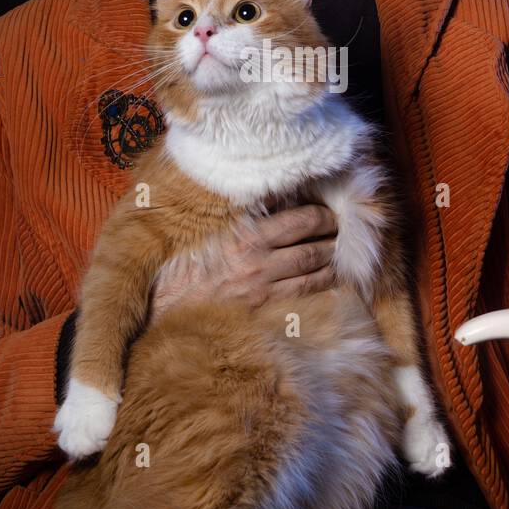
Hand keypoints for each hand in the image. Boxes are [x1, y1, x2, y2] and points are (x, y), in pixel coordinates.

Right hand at [151, 203, 337, 317]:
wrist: (163, 308)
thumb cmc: (181, 265)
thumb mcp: (206, 231)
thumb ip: (239, 214)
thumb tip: (270, 198)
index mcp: (244, 237)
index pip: (299, 221)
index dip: (321, 215)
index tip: (329, 211)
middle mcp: (258, 263)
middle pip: (312, 247)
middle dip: (333, 237)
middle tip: (345, 230)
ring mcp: (262, 290)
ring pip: (312, 273)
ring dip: (332, 262)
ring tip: (342, 253)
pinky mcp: (261, 311)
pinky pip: (301, 297)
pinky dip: (321, 287)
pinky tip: (331, 281)